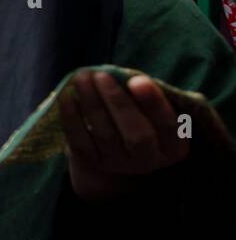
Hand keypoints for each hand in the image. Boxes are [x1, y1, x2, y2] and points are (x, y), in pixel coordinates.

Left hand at [58, 70, 188, 201]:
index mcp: (173, 146)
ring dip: (92, 103)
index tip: (138, 80)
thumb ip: (144, 94)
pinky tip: (67, 96)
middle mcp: (148, 160)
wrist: (116, 147)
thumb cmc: (139, 115)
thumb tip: (127, 77)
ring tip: (82, 77)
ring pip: (105, 135)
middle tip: (102, 75)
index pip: (168, 126)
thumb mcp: (151, 108)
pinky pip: (80, 142)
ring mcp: (120, 164)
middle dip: (118, 102)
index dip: (153, 104)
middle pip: (137, 135)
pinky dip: (72, 118)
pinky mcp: (93, 162)